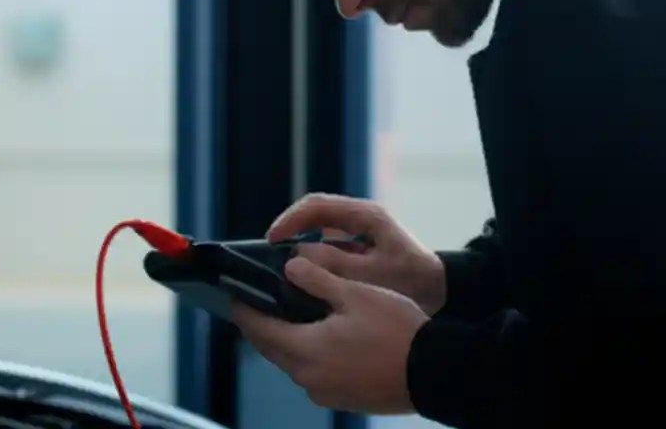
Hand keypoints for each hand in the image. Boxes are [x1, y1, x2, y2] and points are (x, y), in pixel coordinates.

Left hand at [231, 256, 427, 413]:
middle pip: (272, 349)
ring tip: (290, 316)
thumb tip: (290, 267)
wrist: (433, 373)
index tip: (232, 295)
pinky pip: (313, 373)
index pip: (259, 329)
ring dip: (287, 340)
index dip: (243, 310)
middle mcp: (308, 377)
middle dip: (262, 326)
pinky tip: (322, 338)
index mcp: (305, 350)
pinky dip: (308, 354)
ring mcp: (325, 392)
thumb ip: (317, 279)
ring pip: (293, 362)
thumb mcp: (355, 294)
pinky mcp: (342, 398)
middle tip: (256, 303)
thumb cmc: (397, 331)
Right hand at [268, 193, 446, 314]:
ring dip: (299, 243)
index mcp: (365, 215)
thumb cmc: (411, 282)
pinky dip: (312, 257)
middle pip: (314, 214)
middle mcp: (360, 217)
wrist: (441, 292)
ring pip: (318, 230)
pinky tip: (303, 274)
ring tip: (280, 264)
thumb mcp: (373, 275)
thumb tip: (298, 254)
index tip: (273, 238)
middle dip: (290, 229)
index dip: (291, 219)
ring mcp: (358, 231)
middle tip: (270, 252)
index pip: (317, 205)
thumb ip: (336, 264)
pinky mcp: (358, 248)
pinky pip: (328, 246)